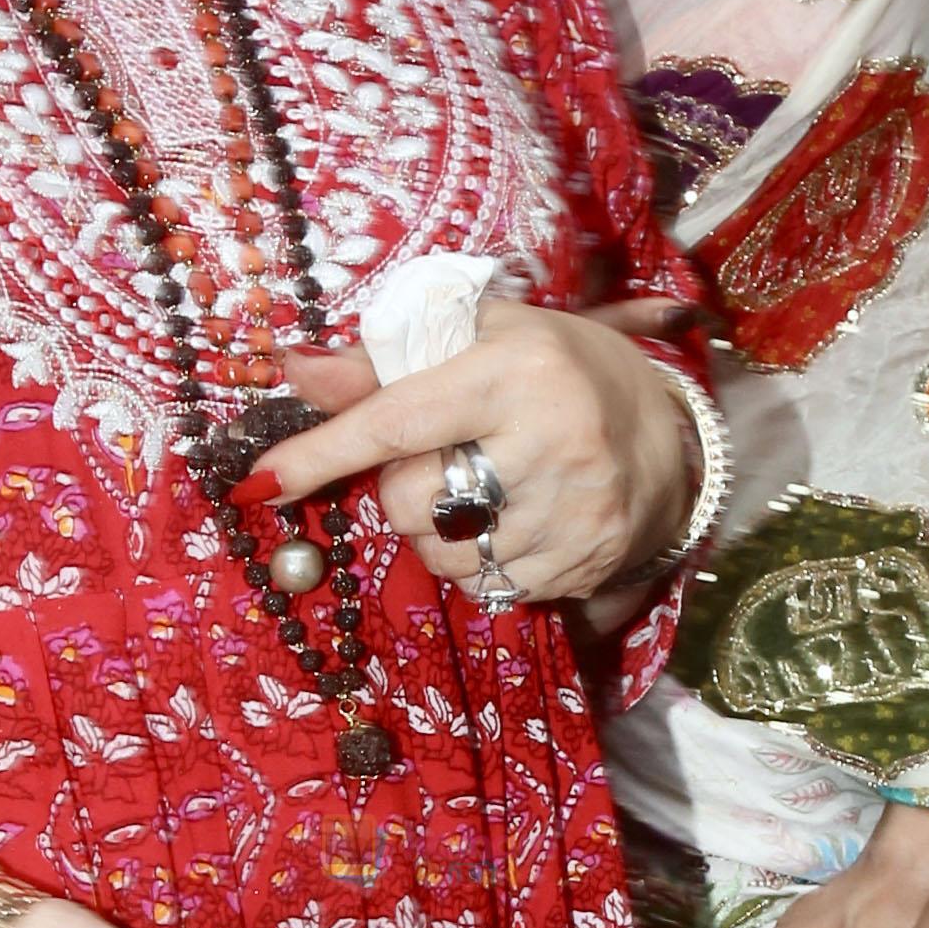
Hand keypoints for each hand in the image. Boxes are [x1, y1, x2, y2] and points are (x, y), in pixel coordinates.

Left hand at [245, 306, 700, 615]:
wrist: (671, 435)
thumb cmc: (558, 371)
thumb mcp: (482, 340)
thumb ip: (383, 363)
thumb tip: (293, 367)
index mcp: (516, 369)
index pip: (397, 420)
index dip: (322, 453)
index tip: (257, 482)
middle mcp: (552, 439)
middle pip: (411, 503)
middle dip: (404, 492)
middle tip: (445, 462)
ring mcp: (574, 510)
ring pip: (445, 555)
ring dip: (439, 534)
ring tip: (482, 494)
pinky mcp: (587, 562)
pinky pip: (488, 587)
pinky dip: (480, 564)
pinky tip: (513, 526)